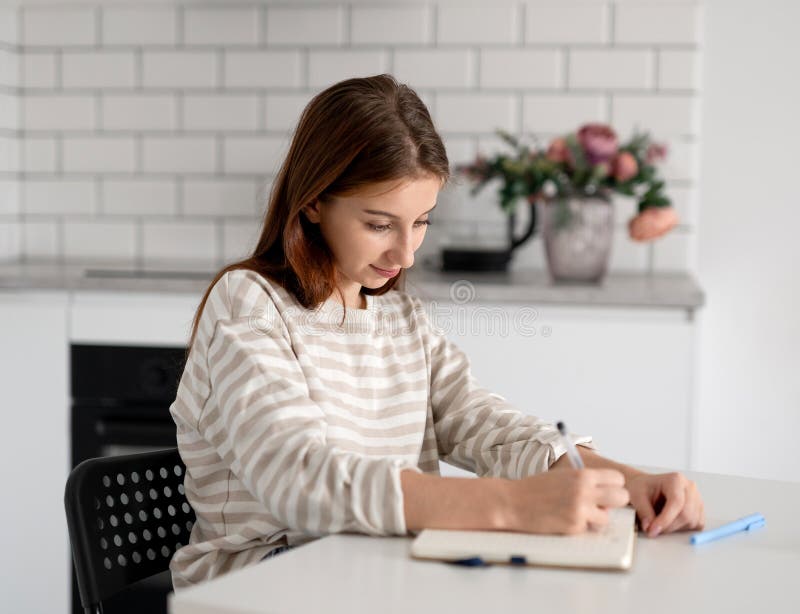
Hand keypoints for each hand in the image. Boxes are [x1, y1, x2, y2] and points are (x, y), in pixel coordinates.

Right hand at [508, 469, 629, 534]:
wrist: (512, 502)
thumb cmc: (535, 488)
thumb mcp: (562, 476)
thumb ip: (585, 481)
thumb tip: (606, 491)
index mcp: (582, 475)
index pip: (617, 478)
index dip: (614, 485)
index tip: (606, 490)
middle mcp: (584, 491)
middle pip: (621, 497)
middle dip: (613, 503)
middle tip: (600, 505)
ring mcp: (580, 510)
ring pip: (606, 518)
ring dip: (595, 518)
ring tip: (577, 513)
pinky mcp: (573, 527)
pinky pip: (587, 529)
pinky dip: (578, 527)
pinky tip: (562, 520)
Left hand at [626, 472, 704, 536]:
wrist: (648, 487)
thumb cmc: (643, 488)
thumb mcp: (636, 496)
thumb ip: (644, 512)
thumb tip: (650, 527)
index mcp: (676, 479)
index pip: (676, 502)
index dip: (665, 519)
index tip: (653, 529)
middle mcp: (689, 487)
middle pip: (686, 514)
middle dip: (668, 526)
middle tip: (652, 530)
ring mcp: (697, 498)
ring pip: (692, 521)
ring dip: (674, 528)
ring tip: (660, 522)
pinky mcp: (699, 510)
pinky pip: (696, 525)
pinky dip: (683, 528)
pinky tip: (671, 522)